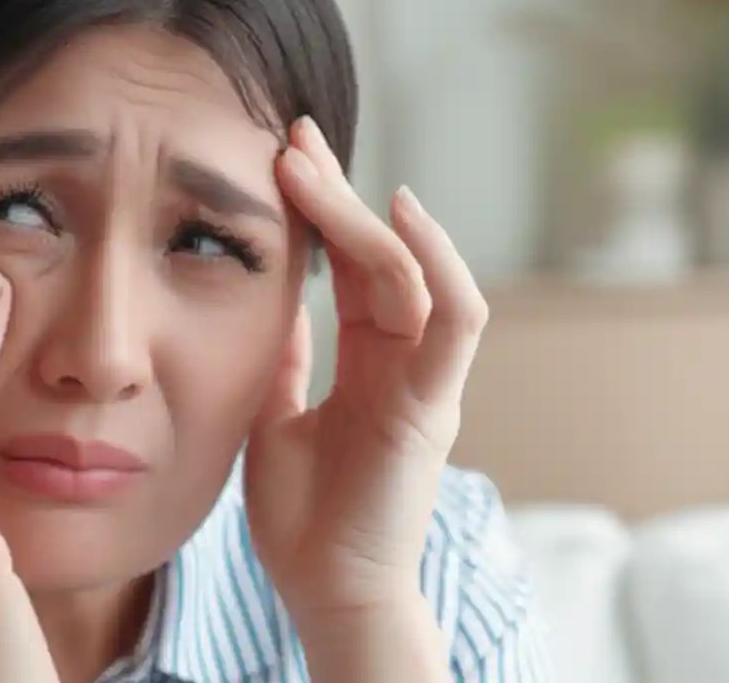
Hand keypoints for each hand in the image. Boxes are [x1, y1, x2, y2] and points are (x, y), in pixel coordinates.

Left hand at [246, 117, 488, 621]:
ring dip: (363, 216)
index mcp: (371, 364)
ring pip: (413, 273)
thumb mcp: (277, 415)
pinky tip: (398, 213)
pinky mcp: (434, 405)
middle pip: (380, 255)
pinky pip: (455, 319)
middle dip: (339, 193)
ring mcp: (425, 380)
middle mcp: (405, 362)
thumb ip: (285, 359)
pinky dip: (436, 262)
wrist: (324, 591)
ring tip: (312, 165)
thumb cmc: (303, 518)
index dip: (324, 212)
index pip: (352, 269)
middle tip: (296, 137)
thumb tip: (272, 304)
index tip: (284, 159)